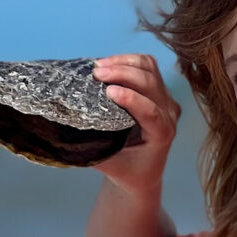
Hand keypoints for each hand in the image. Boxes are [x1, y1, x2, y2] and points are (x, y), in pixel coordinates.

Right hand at [91, 54, 180, 191]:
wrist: (142, 174)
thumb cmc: (126, 171)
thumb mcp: (109, 164)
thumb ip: (93, 147)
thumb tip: (67, 125)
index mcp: (162, 135)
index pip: (151, 111)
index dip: (131, 98)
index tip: (109, 91)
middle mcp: (169, 115)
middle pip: (150, 83)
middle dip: (123, 73)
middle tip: (96, 73)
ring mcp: (166, 100)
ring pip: (150, 69)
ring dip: (124, 63)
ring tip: (99, 67)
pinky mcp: (159, 91)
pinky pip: (148, 67)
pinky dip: (127, 61)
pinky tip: (108, 64)